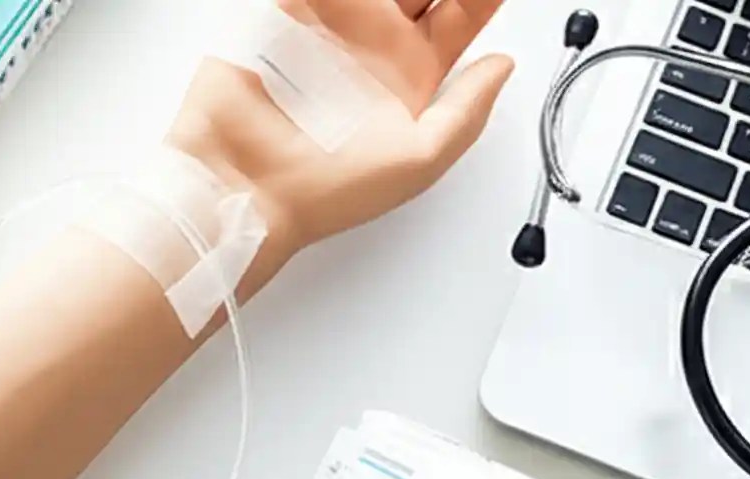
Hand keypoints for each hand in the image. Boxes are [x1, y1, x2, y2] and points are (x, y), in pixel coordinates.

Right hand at [166, 0, 513, 257]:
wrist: (245, 186)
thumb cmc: (328, 189)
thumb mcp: (421, 158)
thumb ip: (468, 109)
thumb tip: (504, 66)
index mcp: (414, 78)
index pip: (460, 16)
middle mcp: (376, 47)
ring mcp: (334, 25)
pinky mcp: (287, 11)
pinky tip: (349, 1)